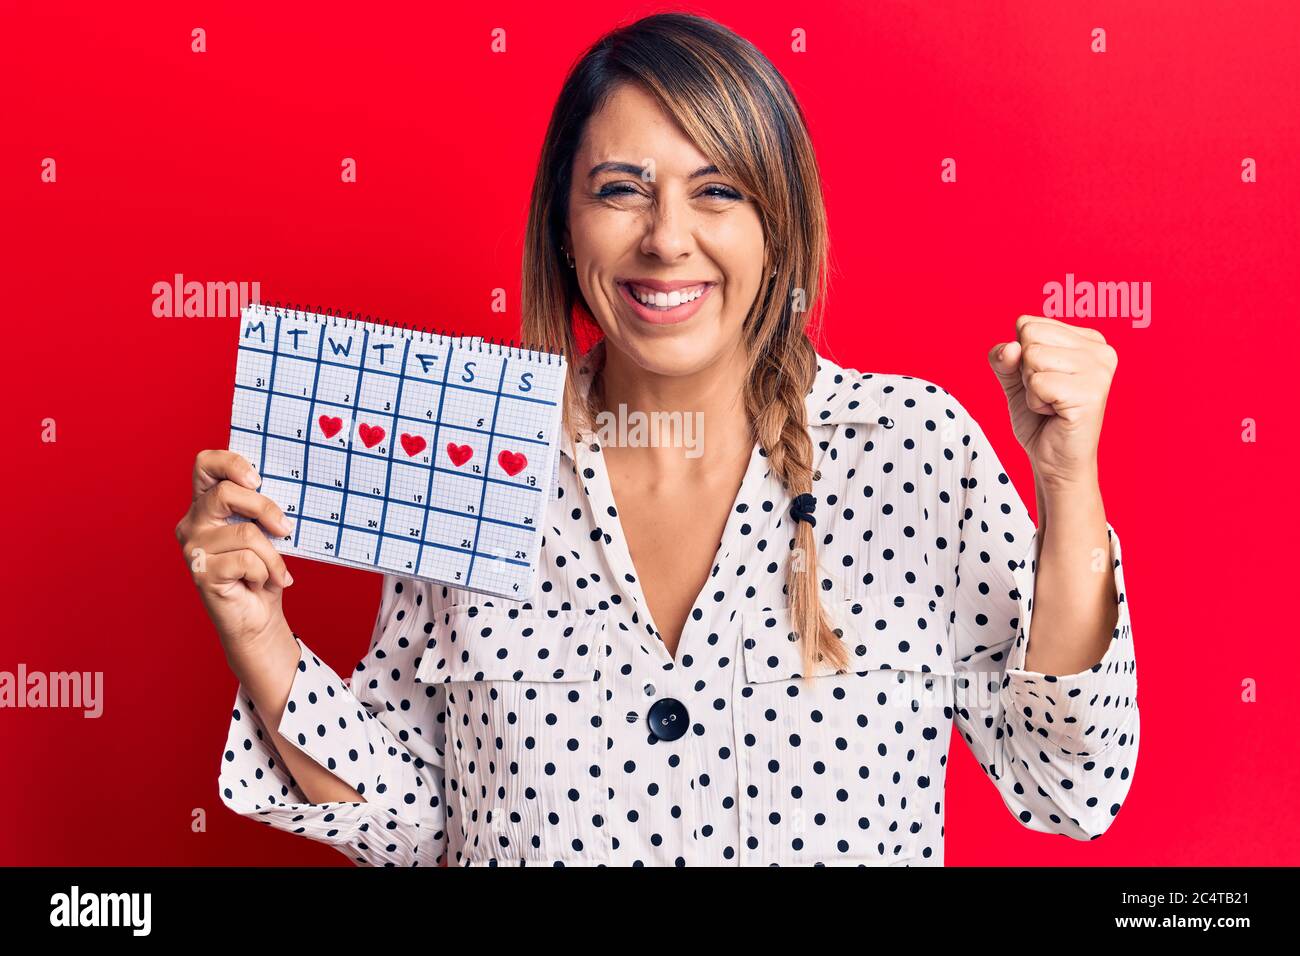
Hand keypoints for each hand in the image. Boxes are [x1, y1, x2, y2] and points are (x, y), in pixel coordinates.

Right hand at [175, 450, 296, 660]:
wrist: (259, 617)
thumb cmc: (263, 571)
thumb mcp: (266, 533)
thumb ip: (260, 510)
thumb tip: (284, 489)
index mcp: (206, 505)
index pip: (205, 465)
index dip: (230, 462)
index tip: (257, 479)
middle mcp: (192, 523)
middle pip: (225, 494)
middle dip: (264, 508)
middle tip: (285, 528)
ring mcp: (193, 548)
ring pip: (245, 533)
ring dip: (272, 555)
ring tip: (276, 571)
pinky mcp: (201, 572)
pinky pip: (247, 561)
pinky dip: (265, 572)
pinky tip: (260, 583)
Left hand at [987, 315, 1117, 489]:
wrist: (1054, 461)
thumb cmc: (1039, 420)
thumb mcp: (1014, 379)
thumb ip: (1004, 357)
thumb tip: (1011, 348)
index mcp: (1087, 339)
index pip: (1027, 323)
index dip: (1021, 357)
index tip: (1043, 380)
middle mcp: (1100, 350)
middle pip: (1029, 336)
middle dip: (1025, 371)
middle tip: (1047, 395)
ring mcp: (1099, 370)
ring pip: (1032, 356)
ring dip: (1031, 388)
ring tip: (1052, 404)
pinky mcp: (1091, 393)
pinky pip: (1038, 383)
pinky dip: (1036, 402)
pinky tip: (1055, 413)